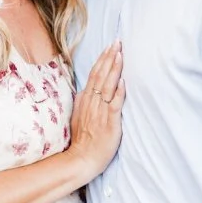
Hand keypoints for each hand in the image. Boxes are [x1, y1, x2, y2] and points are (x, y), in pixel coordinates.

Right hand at [68, 40, 124, 179]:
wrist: (81, 160)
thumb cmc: (83, 141)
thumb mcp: (78, 117)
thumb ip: (82, 103)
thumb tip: (85, 90)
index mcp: (85, 101)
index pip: (94, 75)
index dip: (103, 60)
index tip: (110, 46)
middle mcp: (92, 103)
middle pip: (100, 76)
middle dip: (109, 58)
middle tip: (117, 42)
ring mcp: (100, 113)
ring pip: (107, 86)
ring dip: (114, 69)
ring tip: (120, 54)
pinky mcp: (109, 123)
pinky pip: (113, 105)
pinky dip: (118, 93)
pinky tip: (123, 81)